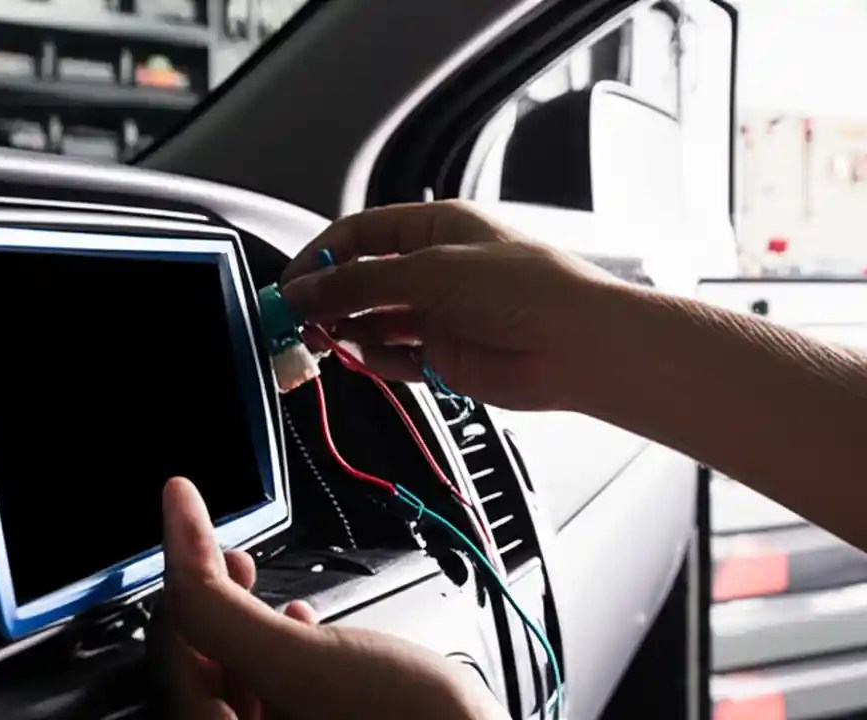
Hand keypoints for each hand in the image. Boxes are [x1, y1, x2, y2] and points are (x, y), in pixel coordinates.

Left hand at [159, 477, 503, 719]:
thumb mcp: (298, 662)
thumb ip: (218, 606)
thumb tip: (177, 528)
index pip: (169, 652)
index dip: (178, 570)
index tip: (184, 506)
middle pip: (195, 667)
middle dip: (208, 599)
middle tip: (228, 552)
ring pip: (234, 675)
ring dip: (241, 618)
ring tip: (253, 578)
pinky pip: (274, 687)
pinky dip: (279, 644)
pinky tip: (301, 622)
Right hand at [281, 200, 621, 410]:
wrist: (576, 344)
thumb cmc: (526, 287)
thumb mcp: (430, 270)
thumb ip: (361, 282)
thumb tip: (307, 290)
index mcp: (437, 227)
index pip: (361, 234)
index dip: (321, 255)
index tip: (290, 282)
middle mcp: (437, 269)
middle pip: (363, 280)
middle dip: (328, 298)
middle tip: (294, 318)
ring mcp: (441, 314)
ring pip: (375, 321)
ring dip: (345, 330)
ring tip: (319, 338)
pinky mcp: (447, 358)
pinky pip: (395, 358)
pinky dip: (373, 359)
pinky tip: (357, 356)